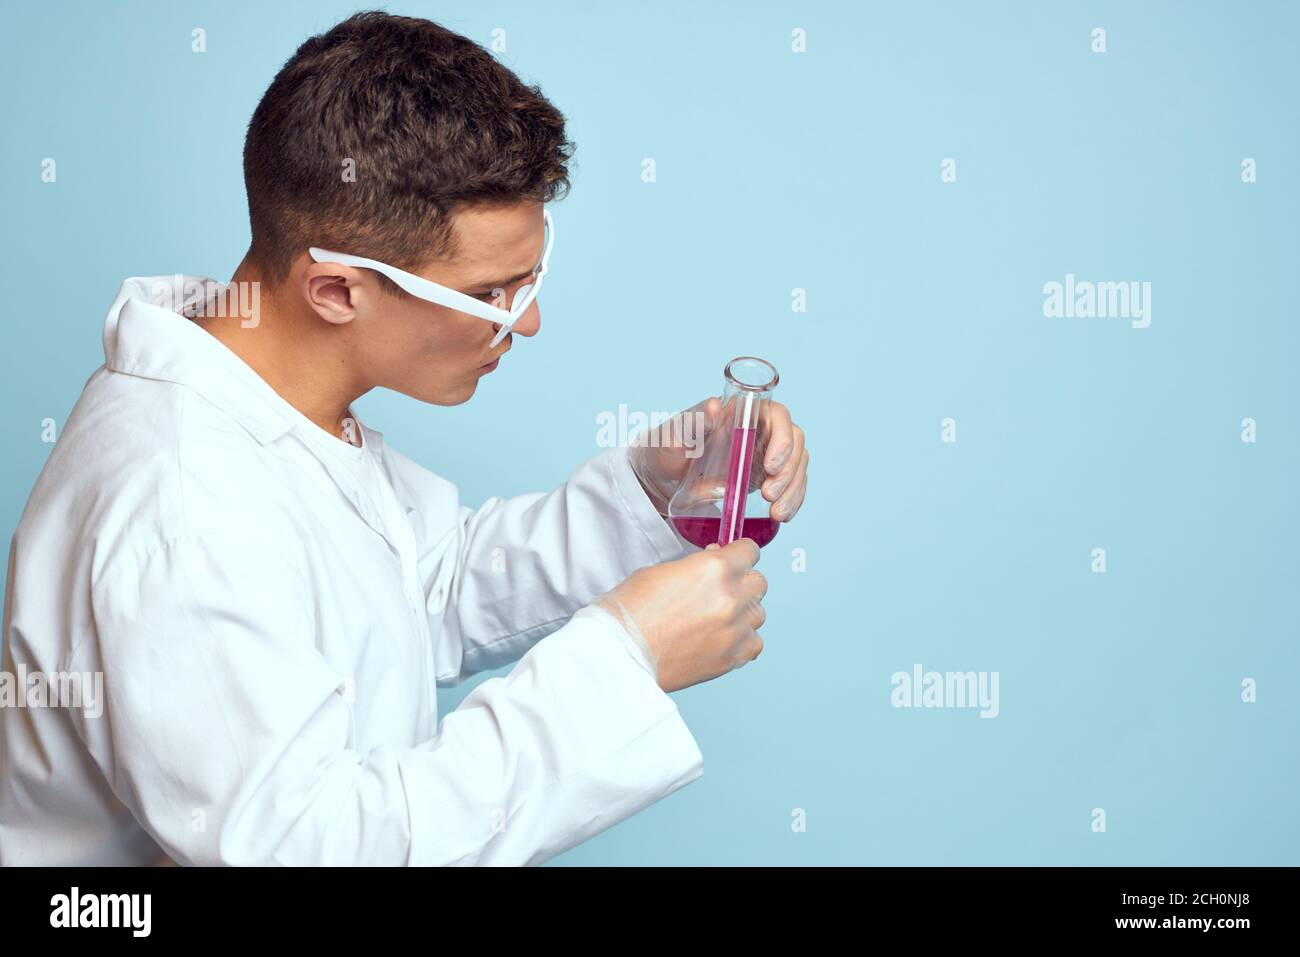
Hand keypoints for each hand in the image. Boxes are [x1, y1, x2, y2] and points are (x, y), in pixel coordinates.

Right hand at [592, 539, 766, 691]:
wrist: (619, 653)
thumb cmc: (630, 611)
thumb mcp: (662, 571)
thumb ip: (698, 566)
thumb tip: (717, 563)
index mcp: (713, 568)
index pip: (750, 551)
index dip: (738, 555)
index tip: (732, 560)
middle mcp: (731, 597)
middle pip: (759, 582)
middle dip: (742, 582)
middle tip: (720, 590)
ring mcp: (734, 630)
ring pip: (759, 613)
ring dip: (742, 612)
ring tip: (717, 618)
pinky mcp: (732, 657)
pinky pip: (754, 643)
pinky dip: (742, 640)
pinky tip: (721, 638)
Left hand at [629, 397, 808, 523]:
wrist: (663, 480)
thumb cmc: (665, 452)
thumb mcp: (670, 440)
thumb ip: (690, 425)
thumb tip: (714, 406)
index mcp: (740, 413)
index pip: (777, 415)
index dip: (782, 437)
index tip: (770, 465)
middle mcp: (759, 429)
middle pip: (794, 441)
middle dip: (789, 469)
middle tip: (769, 494)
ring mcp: (766, 452)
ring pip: (796, 463)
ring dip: (793, 488)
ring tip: (777, 511)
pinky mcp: (768, 476)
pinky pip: (792, 483)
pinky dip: (793, 499)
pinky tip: (782, 514)